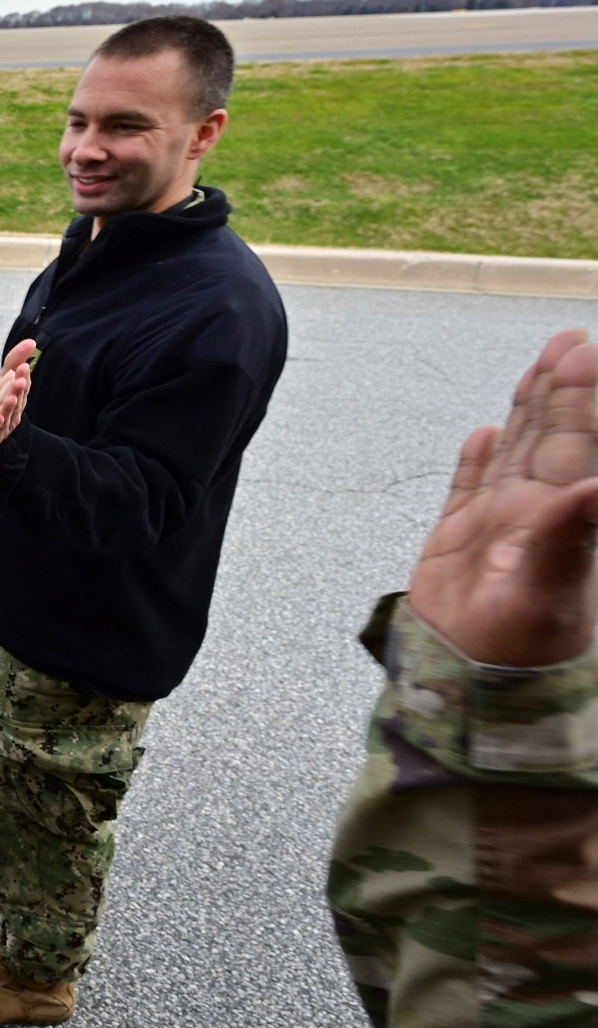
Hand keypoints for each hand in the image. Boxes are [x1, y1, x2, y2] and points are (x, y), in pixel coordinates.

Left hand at [0, 340, 37, 454]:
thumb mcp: (0, 382)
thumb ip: (14, 361)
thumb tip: (31, 341)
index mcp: (14, 402)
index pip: (21, 389)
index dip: (23, 379)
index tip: (24, 366)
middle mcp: (10, 416)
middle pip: (16, 402)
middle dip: (18, 390)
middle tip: (21, 377)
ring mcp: (0, 430)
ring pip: (6, 418)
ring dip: (8, 406)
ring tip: (11, 396)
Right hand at [408, 329, 597, 665]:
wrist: (470, 700)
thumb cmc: (520, 660)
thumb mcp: (549, 598)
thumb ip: (571, 538)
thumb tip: (596, 485)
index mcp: (557, 521)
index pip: (573, 446)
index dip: (580, 399)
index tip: (584, 350)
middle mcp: (531, 517)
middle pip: (547, 440)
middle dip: (559, 391)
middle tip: (569, 341)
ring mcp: (494, 530)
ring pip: (513, 455)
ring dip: (524, 413)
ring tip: (538, 369)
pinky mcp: (457, 548)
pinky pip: (468, 490)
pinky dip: (475, 462)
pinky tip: (482, 436)